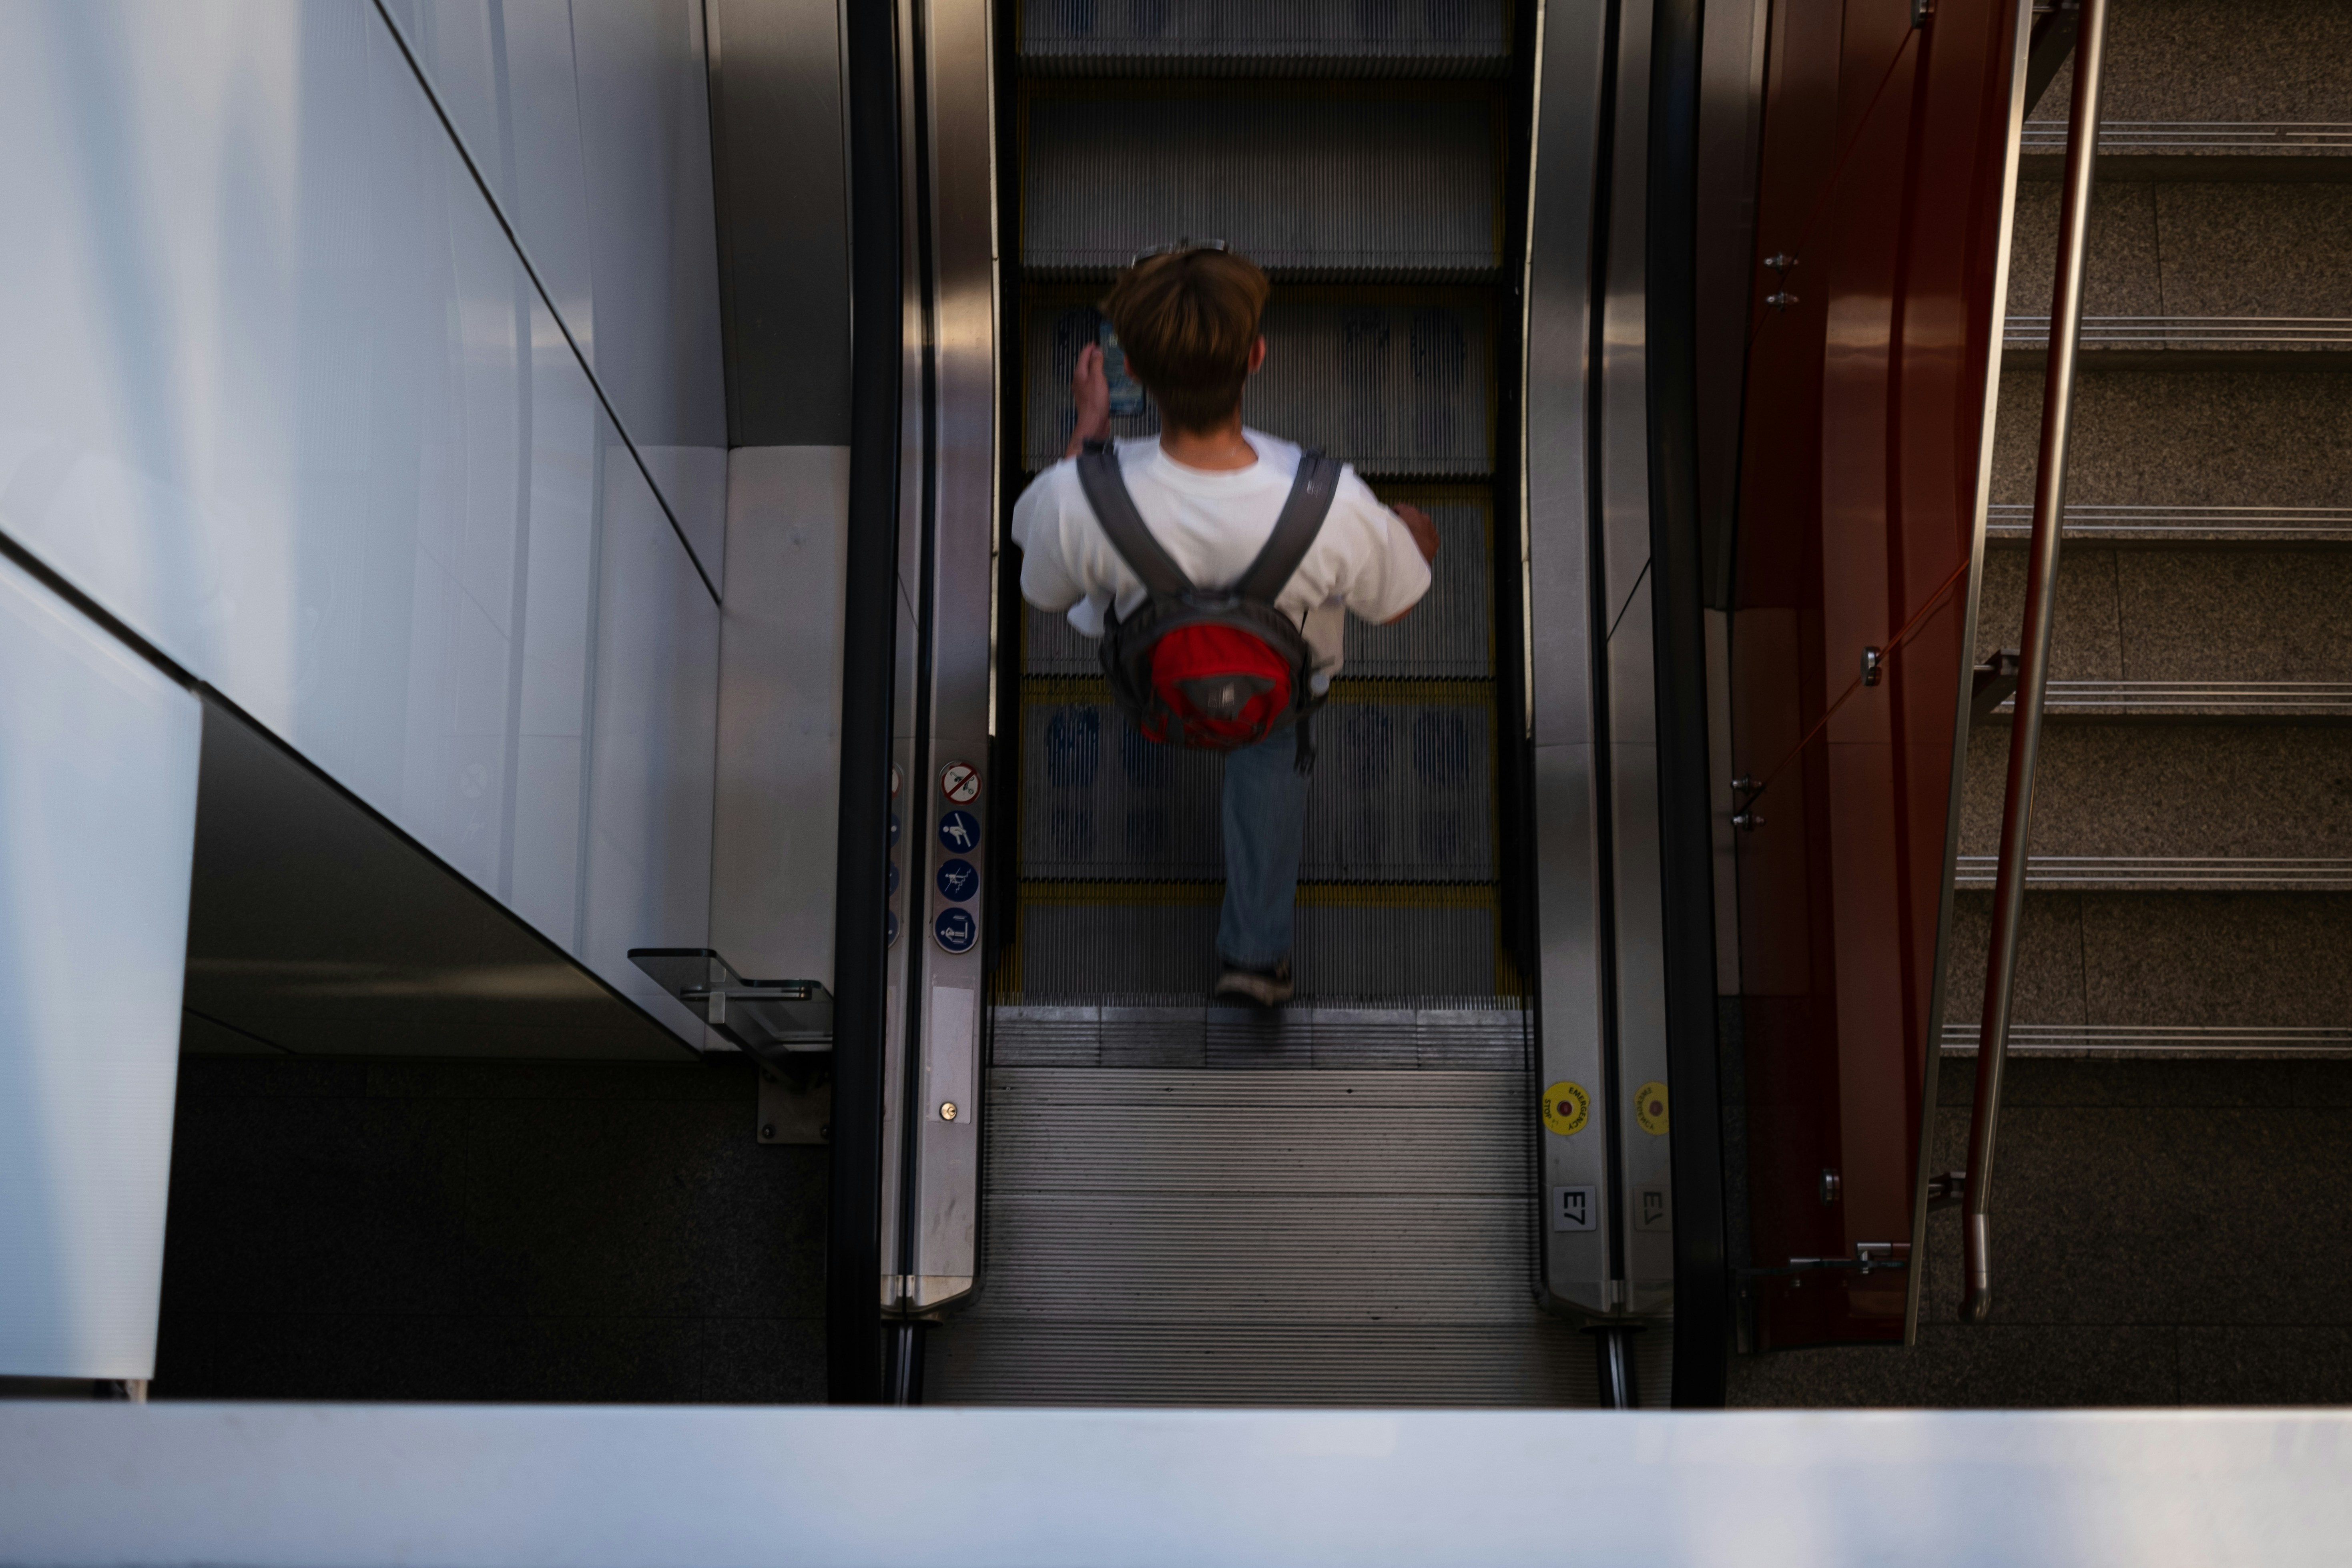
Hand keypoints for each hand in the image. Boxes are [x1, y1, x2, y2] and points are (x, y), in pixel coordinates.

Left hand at [1064, 343, 1110, 458]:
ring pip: (1088, 374)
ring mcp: (1083, 390)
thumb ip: (1096, 363)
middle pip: (1084, 365)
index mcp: (1080, 374)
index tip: (1095, 342)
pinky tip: (1104, 380)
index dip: (1089, 348)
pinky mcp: (1089, 398)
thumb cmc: (1095, 401)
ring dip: (1095, 367)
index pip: (1083, 356)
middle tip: (1100, 350)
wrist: (1093, 424)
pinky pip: (1093, 383)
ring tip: (1104, 362)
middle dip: (1091, 356)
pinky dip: (1098, 378)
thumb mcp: (1097, 378)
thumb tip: (1096, 351)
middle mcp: (1079, 381)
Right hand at [1395, 503, 1439, 563]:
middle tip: (1398, 530)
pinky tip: (1416, 545)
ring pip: (1422, 526)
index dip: (1393, 512)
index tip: (1390, 518)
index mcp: (1411, 512)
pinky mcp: (1436, 540)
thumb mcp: (1389, 528)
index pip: (1400, 507)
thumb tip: (1388, 519)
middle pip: (1413, 516)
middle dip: (1406, 521)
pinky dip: (1423, 538)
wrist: (1411, 563)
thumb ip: (1389, 520)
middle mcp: (1424, 518)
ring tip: (1408, 540)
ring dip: (1415, 530)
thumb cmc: (1398, 544)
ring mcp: (1431, 529)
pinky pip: (1428, 536)